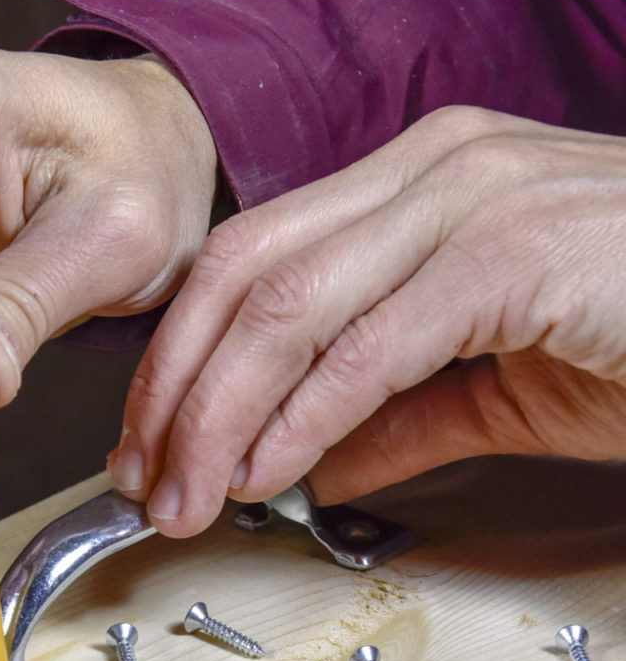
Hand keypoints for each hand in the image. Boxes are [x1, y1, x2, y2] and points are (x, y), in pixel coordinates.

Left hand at [108, 106, 625, 534]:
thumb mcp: (493, 387)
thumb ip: (390, 415)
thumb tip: (301, 461)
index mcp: (418, 178)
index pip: (251, 257)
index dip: (180, 354)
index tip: (148, 439)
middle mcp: (433, 165)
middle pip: (244, 273)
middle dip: (176, 389)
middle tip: (148, 483)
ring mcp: (471, 195)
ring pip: (289, 304)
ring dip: (221, 413)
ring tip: (190, 494)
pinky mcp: (511, 248)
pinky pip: (369, 345)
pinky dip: (301, 418)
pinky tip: (268, 473)